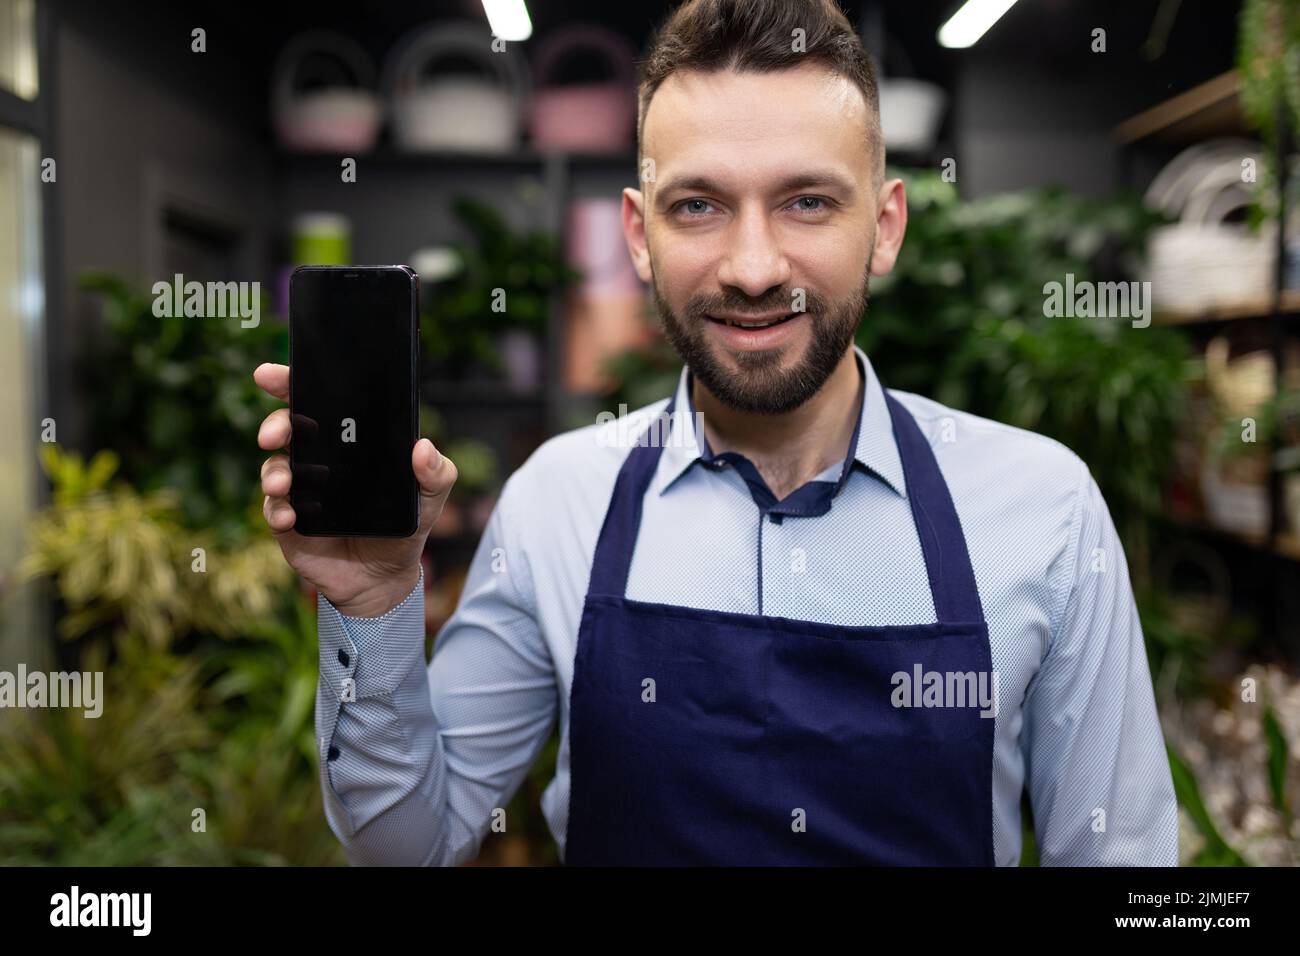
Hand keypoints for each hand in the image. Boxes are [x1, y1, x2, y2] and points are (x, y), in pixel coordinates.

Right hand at [253, 362, 457, 616]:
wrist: (386, 578)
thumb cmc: (405, 526)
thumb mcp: (430, 497)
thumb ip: (436, 472)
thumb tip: (423, 448)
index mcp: (349, 443)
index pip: (317, 404)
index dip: (291, 383)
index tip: (272, 374)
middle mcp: (319, 459)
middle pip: (287, 428)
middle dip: (275, 424)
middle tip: (275, 433)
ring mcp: (300, 489)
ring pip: (274, 467)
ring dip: (273, 471)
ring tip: (284, 483)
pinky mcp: (289, 521)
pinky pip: (273, 509)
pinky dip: (277, 509)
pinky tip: (289, 517)